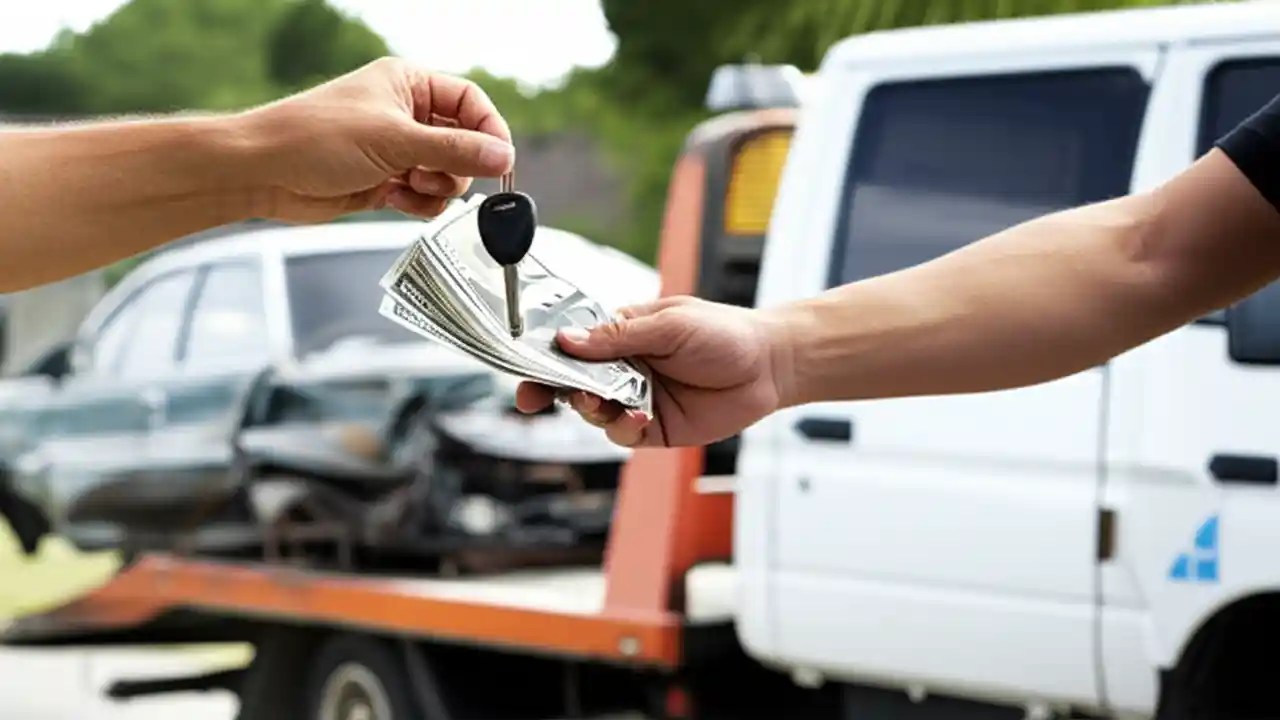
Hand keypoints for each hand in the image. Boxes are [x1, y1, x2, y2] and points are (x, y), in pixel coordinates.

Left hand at [237, 56, 513, 222]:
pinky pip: (425, 197)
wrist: (264, 173)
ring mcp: (396, 150)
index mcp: (408, 84)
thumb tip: (502, 156)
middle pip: (463, 143)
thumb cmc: (314, 138)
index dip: (488, 131)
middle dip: (454, 167)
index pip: (470, 102)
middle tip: (433, 175)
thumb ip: (455, 150)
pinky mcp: (386, 181)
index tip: (499, 160)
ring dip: (434, 189)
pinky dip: (418, 204)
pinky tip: (391, 199)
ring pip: (446, 175)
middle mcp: (405, 114)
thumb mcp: (395, 141)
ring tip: (406, 186)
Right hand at [515, 296, 792, 446]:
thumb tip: (567, 340)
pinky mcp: (654, 428)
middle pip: (571, 381)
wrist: (769, 366)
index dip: (543, 356)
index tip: (523, 367)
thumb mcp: (670, 324)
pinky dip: (622, 427)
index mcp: (621, 333)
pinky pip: (622, 434)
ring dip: (590, 408)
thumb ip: (618, 335)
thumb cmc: (724, 333)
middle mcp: (623, 367)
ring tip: (602, 401)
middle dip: (552, 389)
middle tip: (539, 395)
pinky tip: (638, 416)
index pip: (570, 344)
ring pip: (592, 411)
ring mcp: (636, 398)